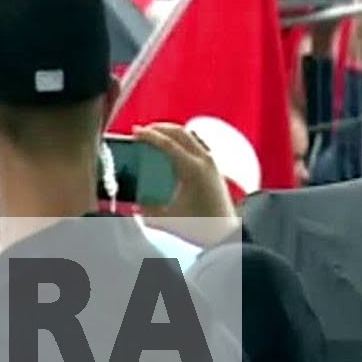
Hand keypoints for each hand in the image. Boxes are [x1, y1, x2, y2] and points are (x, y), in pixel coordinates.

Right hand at [132, 123, 238, 243]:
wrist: (226, 233)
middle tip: (143, 132)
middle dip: (159, 128)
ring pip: (189, 135)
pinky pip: (196, 144)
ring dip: (171, 132)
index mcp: (192, 170)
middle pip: (180, 132)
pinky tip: (172, 150)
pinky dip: (181, 141)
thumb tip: (134, 203)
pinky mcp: (214, 167)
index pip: (168, 143)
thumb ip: (148, 210)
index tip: (136, 132)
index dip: (150, 135)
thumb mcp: (168, 219)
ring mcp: (211, 162)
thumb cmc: (200, 227)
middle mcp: (204, 161)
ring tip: (156, 137)